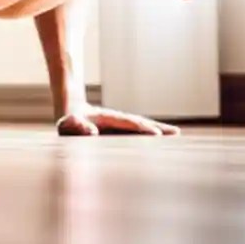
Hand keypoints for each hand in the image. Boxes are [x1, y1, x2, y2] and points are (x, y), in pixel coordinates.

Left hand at [57, 105, 180, 136]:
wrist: (70, 107)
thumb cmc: (69, 119)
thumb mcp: (68, 122)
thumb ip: (77, 125)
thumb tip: (92, 132)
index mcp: (108, 118)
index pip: (128, 123)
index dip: (142, 128)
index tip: (156, 134)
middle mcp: (118, 119)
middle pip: (140, 123)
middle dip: (156, 128)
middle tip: (174, 133)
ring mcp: (121, 123)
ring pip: (142, 125)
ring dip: (158, 129)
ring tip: (176, 133)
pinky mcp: (121, 128)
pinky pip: (138, 131)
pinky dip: (151, 132)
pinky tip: (164, 136)